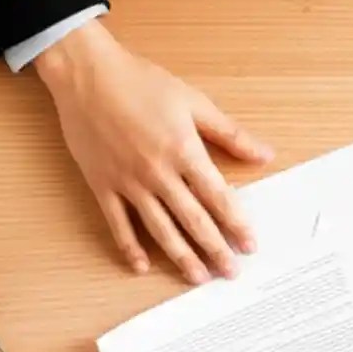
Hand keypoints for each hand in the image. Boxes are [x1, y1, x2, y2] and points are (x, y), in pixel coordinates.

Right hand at [36, 21, 274, 283]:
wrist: (88, 74)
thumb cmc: (141, 83)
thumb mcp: (193, 102)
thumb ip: (230, 134)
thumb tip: (264, 154)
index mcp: (184, 152)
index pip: (218, 198)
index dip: (236, 224)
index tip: (250, 245)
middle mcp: (158, 174)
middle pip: (193, 221)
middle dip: (215, 249)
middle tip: (231, 273)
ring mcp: (129, 183)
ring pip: (160, 229)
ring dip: (181, 256)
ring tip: (198, 277)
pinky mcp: (103, 186)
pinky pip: (118, 224)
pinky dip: (130, 247)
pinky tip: (142, 267)